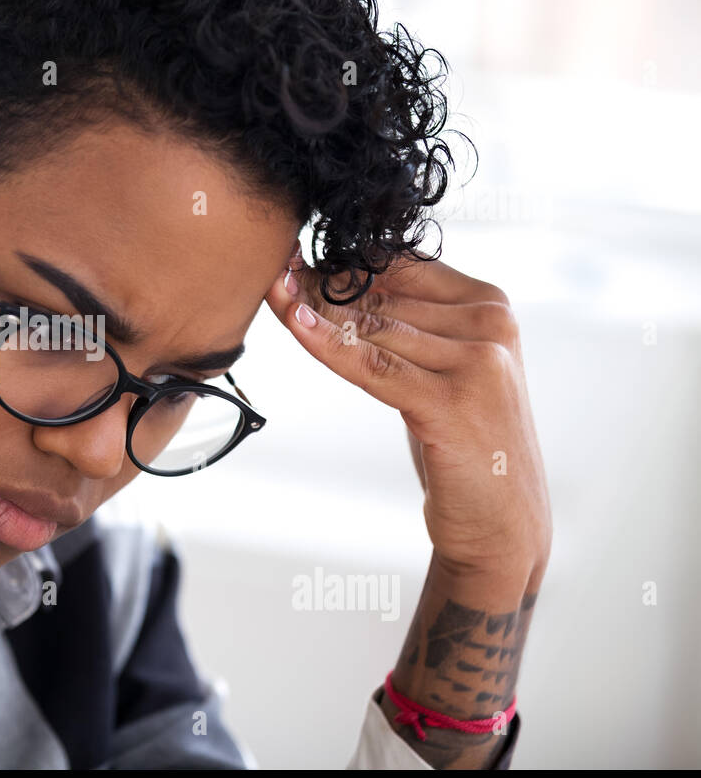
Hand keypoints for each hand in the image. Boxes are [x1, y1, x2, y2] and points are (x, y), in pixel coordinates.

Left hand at [264, 242, 551, 575]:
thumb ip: (406, 325)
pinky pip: (370, 364)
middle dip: (321, 287)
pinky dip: (326, 343)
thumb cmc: (463, 441)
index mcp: (491, 305)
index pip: (404, 265)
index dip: (345, 261)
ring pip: (370, 326)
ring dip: (314, 310)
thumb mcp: (442, 369)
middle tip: (276, 277)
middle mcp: (490, 325)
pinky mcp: (449, 402)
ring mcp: (476, 362)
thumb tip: (328, 284)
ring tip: (276, 294)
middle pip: (383, 294)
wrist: (501, 520)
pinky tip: (294, 321)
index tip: (295, 258)